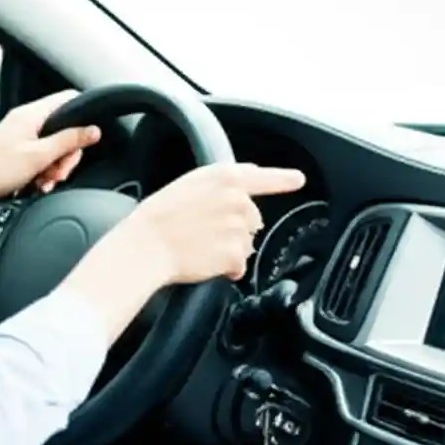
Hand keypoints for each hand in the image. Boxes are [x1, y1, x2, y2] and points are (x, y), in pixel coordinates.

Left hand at [0, 90, 101, 204]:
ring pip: (52, 146)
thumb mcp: (39, 156)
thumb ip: (69, 141)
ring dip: (54, 166)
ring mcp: (20, 135)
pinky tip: (38, 183)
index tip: (84, 142)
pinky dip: (42, 170)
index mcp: (31, 114)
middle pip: (63, 129)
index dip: (83, 118)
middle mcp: (26, 120)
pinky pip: (39, 156)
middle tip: (59, 172)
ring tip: (45, 181)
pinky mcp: (15, 150)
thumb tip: (93, 130)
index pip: (68, 100)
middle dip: (66, 154)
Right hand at [59, 162, 304, 343]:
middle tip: (204, 233)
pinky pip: (240, 266)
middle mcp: (238, 200)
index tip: (298, 180)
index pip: (263, 177)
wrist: (146, 246)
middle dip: (235, 228)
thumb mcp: (188, 184)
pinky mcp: (235, 254)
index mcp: (225, 178)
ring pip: (246, 243)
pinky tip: (204, 262)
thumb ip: (221, 181)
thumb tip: (250, 175)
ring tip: (200, 247)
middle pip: (252, 218)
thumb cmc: (158, 217)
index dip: (283, 178)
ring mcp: (239, 228)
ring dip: (229, 249)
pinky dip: (226, 269)